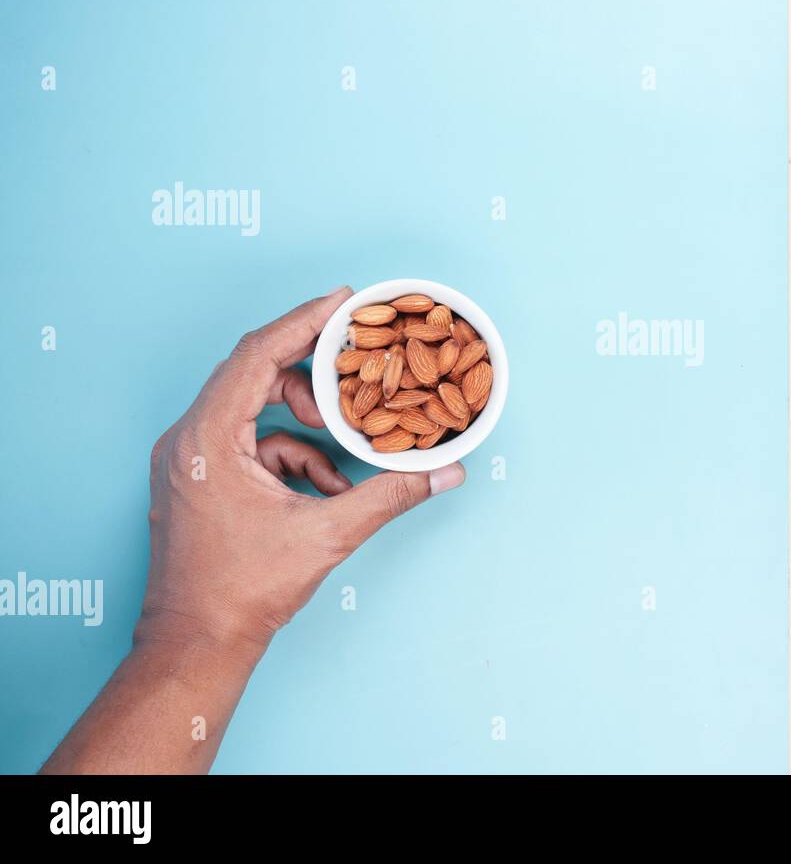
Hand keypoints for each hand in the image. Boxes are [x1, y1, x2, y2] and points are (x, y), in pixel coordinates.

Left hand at [137, 287, 464, 659]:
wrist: (194, 645)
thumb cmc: (240, 592)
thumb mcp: (326, 535)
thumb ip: (390, 494)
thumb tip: (445, 472)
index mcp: (207, 438)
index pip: (257, 354)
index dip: (304, 321)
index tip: (344, 300)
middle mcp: (189, 439)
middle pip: (255, 375)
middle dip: (313, 377)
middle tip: (357, 367)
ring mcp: (189, 461)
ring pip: (255, 413)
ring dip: (306, 426)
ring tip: (345, 447)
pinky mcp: (198, 481)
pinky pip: (251, 447)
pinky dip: (291, 456)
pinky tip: (325, 488)